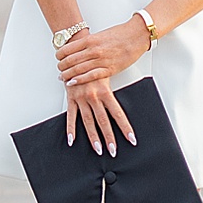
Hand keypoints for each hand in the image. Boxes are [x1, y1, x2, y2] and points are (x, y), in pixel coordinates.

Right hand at [56, 18, 142, 154]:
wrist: (78, 51)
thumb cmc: (96, 62)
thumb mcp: (107, 74)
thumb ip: (111, 90)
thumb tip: (122, 105)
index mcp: (105, 91)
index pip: (118, 113)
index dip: (125, 127)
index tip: (131, 139)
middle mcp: (94, 96)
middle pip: (103, 121)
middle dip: (109, 137)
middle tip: (113, 151)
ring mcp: (82, 98)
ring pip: (88, 122)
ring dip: (93, 137)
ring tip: (98, 150)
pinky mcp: (71, 98)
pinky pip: (71, 115)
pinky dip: (71, 129)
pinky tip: (72, 140)